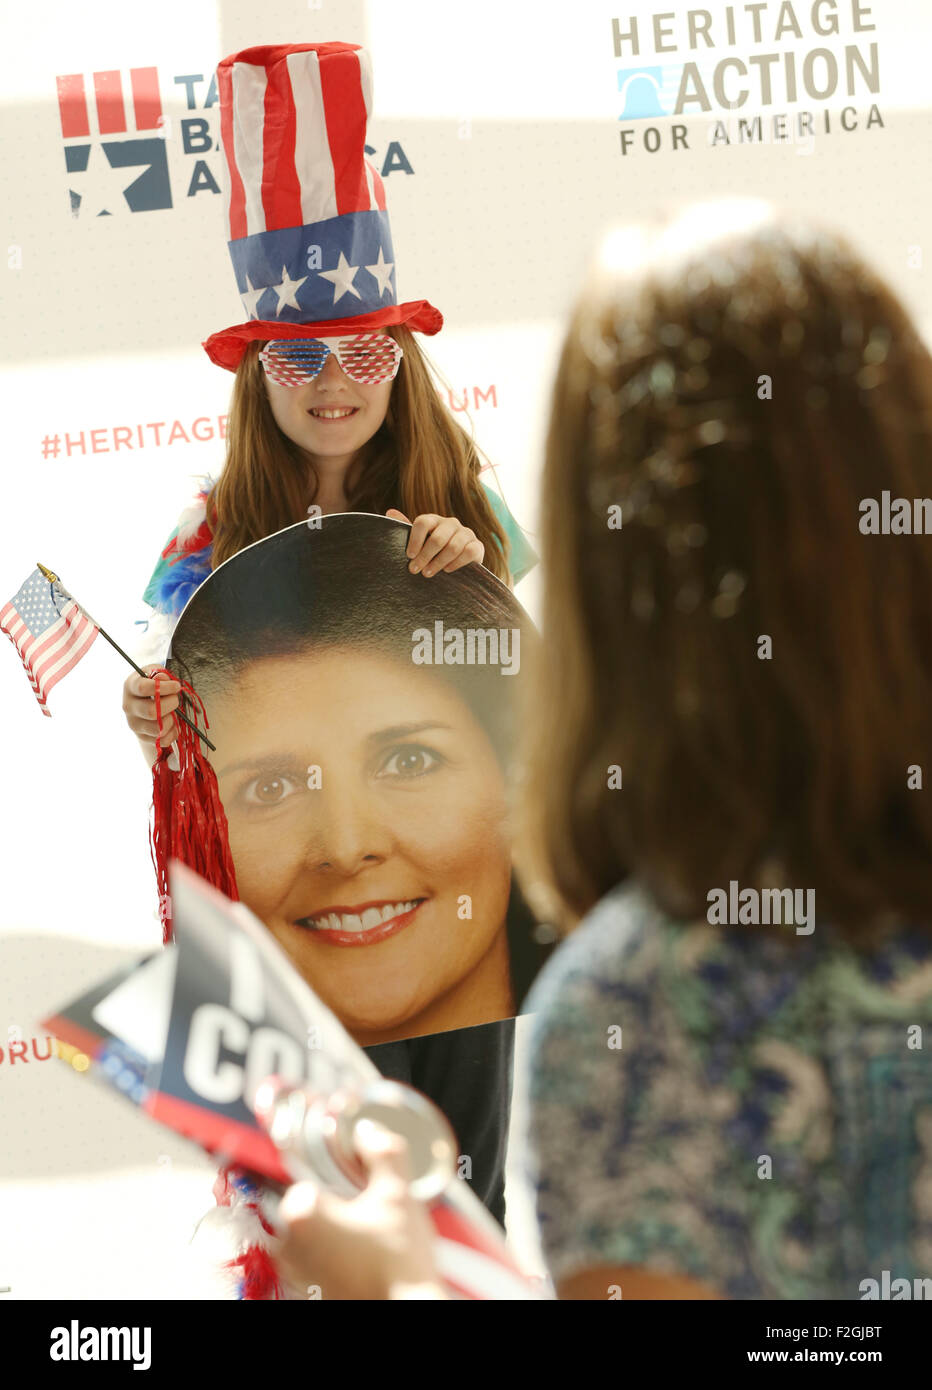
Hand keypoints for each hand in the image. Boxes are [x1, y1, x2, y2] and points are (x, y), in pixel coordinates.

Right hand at [122, 668, 181, 746]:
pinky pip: (163, 740)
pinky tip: (173, 723)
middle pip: (151, 711)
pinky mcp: (143, 737)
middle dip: (171, 704)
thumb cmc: (153, 685)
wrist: (146, 704)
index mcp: (130, 687)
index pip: (142, 688)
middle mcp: (129, 706)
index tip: (176, 686)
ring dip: (172, 719)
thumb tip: (162, 678)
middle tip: (176, 699)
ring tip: (174, 711)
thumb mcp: (155, 674)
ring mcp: (134, 724)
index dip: (163, 687)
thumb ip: (160, 673)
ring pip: (158, 728)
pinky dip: (173, 732)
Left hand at [275, 1119, 446, 1299]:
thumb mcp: (398, 1195)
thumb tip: (369, 1131)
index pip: (306, 1179)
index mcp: (300, 1213)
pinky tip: (362, 1261)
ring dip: (333, 1234)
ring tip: (368, 1239)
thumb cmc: (398, 1261)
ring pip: (310, 1237)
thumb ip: (384, 1153)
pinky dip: (334, 1259)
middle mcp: (286, 1246)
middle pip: (306, 1209)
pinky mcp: (307, 1295)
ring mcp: (293, 1275)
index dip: (335, 1181)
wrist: (405, 1314)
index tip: (356, 1187)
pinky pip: (315, 1264)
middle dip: (334, 1208)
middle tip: (367, 1214)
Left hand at [386, 509, 483, 576]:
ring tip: (428, 574)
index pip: (423, 522)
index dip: (415, 539)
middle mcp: (451, 523)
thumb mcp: (419, 542)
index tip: (409, 556)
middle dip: (425, 556)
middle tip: (415, 570)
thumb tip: (389, 512)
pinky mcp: (477, 546)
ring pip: (453, 546)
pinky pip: (468, 552)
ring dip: (438, 562)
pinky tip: (447, 571)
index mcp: (434, 520)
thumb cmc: (433, 553)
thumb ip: (406, 529)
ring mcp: (466, 533)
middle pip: (438, 537)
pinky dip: (456, 563)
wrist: (458, 564)